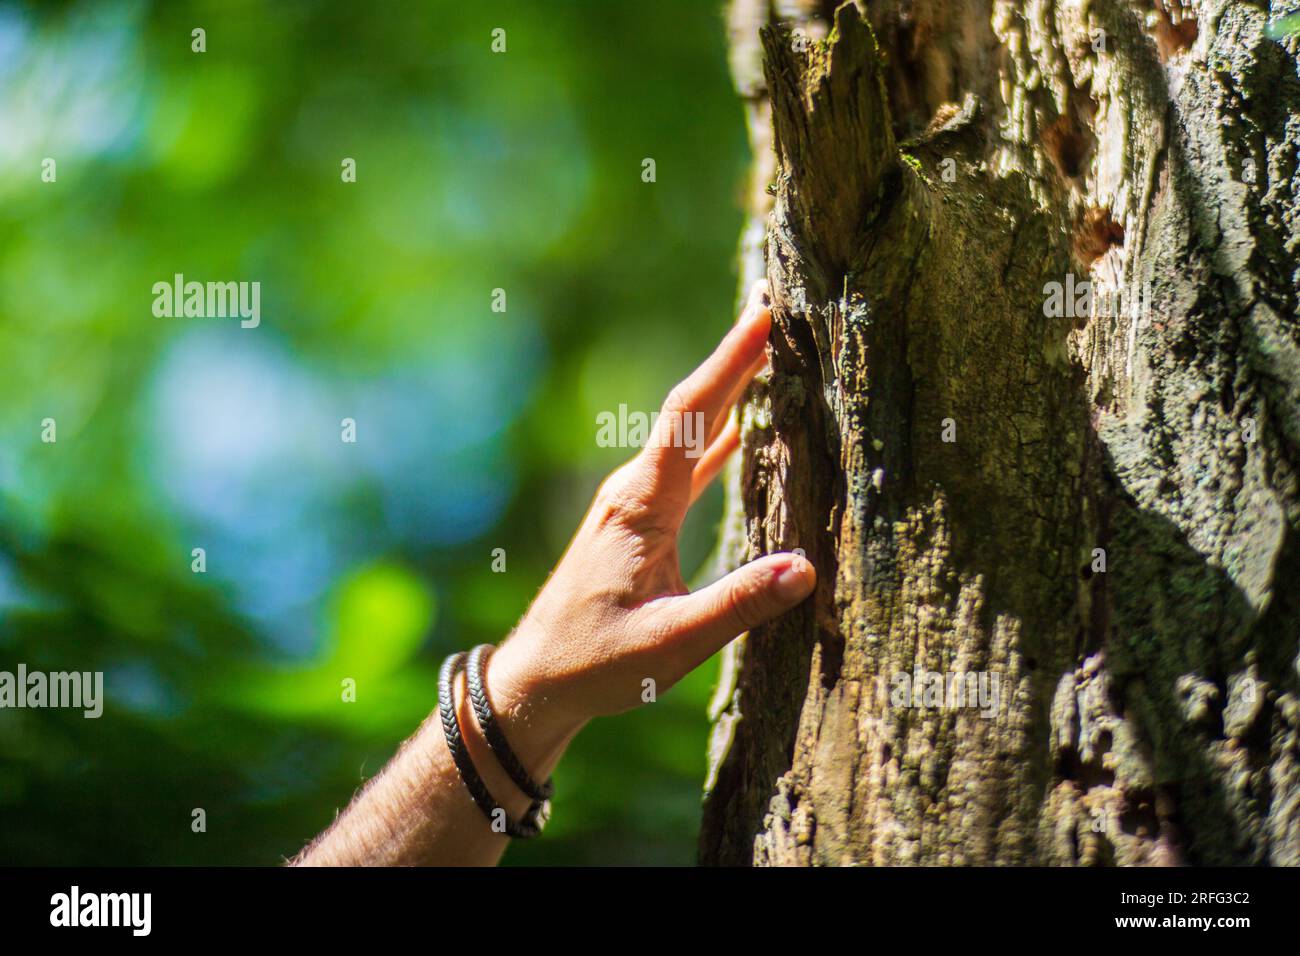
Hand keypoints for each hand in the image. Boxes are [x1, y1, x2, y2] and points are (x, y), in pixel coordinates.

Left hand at [487, 281, 816, 743]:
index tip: (764, 314)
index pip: (693, 414)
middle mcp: (636, 489)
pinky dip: (719, 437)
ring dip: (729, 392)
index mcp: (642, 503)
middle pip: (694, 407)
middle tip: (776, 306)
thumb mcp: (670, 641)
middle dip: (735, 357)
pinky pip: (688, 464)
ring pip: (691, 432)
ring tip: (770, 353)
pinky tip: (745, 428)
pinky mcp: (641, 521)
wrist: (537, 678)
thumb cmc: (596, 661)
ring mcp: (636, 502)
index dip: (731, 362)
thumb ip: (738, 605)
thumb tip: (806, 568)